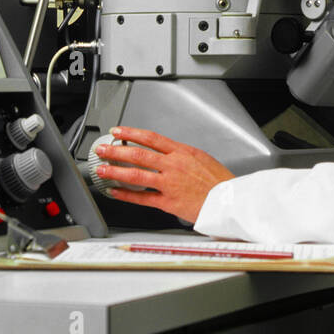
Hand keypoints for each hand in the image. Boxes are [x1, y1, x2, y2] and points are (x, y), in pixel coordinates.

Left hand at [93, 127, 234, 223]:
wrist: (231, 200)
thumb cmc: (219, 181)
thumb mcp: (201, 158)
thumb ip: (180, 155)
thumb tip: (164, 152)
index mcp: (182, 152)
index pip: (150, 138)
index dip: (131, 133)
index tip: (118, 131)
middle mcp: (173, 165)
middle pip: (138, 154)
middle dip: (116, 150)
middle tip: (102, 148)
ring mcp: (169, 184)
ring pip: (136, 174)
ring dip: (116, 171)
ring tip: (102, 169)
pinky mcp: (169, 202)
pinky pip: (142, 198)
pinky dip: (126, 195)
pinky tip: (116, 192)